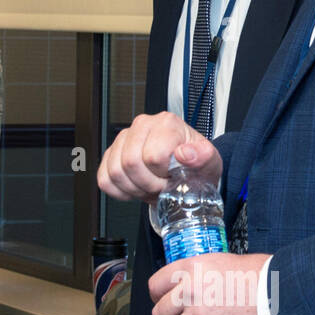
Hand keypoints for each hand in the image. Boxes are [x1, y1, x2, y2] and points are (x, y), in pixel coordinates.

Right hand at [97, 112, 221, 202]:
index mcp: (167, 123)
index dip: (162, 175)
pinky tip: (136, 188)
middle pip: (130, 163)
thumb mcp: (209, 162)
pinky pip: (104, 179)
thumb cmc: (196, 164)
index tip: (173, 177)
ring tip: (150, 186)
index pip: (153, 155)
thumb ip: (203, 156)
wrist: (186, 169)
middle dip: (148, 184)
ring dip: (134, 189)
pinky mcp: (110, 154)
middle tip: (161, 186)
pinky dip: (120, 191)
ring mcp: (123, 139)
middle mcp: (142, 125)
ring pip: (115, 172)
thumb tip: (185, 153)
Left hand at [149, 253, 270, 314]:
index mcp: (192, 269)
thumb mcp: (229, 262)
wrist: (286, 295)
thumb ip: (210, 274)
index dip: (158, 298)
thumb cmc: (267, 277)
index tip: (164, 305)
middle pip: (159, 314)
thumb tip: (209, 283)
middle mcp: (190, 292)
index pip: (156, 285)